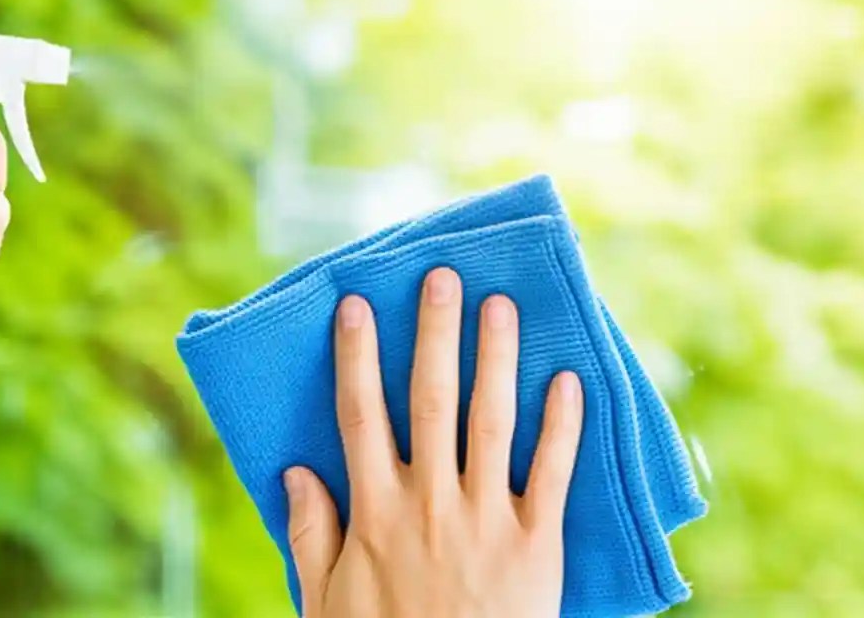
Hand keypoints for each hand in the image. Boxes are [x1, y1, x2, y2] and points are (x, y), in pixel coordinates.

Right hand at [285, 268, 584, 617]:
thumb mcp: (325, 601)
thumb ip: (309, 535)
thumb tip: (295, 473)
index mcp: (374, 511)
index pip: (361, 415)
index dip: (356, 356)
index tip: (356, 306)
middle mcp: (429, 502)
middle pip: (431, 401)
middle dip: (435, 334)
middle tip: (442, 279)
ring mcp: (486, 519)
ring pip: (492, 422)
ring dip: (497, 358)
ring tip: (500, 306)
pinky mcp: (537, 544)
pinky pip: (551, 474)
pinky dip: (562, 426)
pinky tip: (568, 380)